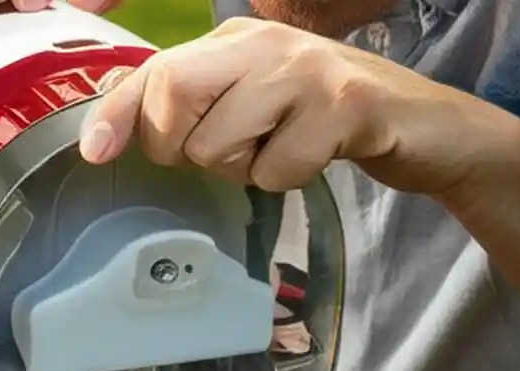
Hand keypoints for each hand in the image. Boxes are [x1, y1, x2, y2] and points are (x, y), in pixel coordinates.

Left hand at [78, 17, 519, 200]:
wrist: (425, 126)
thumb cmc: (325, 119)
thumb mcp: (253, 102)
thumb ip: (193, 104)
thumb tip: (113, 119)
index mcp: (237, 39)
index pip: (155, 71)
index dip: (116, 113)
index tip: (95, 153)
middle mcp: (266, 43)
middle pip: (173, 98)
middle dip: (183, 147)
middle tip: (231, 150)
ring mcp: (305, 70)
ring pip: (218, 146)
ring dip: (244, 169)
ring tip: (284, 147)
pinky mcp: (343, 107)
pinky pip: (274, 172)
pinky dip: (287, 182)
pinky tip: (316, 157)